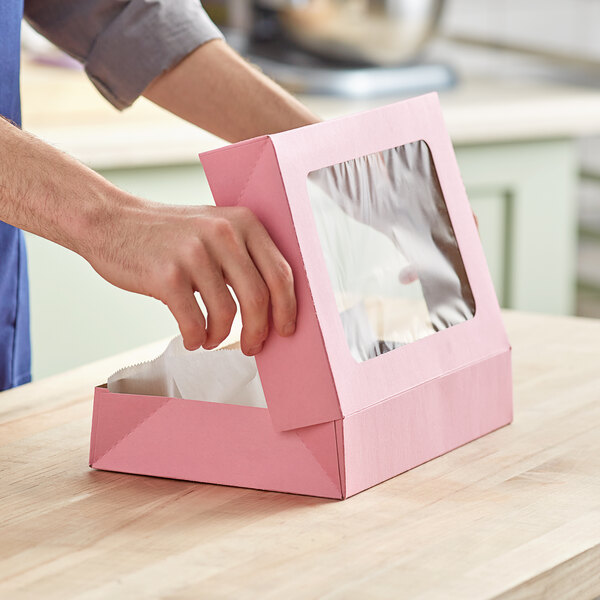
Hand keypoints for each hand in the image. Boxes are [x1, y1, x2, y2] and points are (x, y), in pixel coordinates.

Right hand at [85, 200, 296, 354]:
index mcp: (243, 222)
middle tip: (252, 346)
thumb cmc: (169, 235)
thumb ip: (244, 257)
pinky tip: (193, 338)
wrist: (112, 223)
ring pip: (228, 314)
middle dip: (259, 331)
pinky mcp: (167, 275)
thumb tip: (274, 309)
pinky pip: (195, 322)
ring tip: (211, 338)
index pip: (281, 272)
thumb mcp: (215, 230)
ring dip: (222, 336)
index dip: (288, 308)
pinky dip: (197, 338)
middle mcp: (223, 233)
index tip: (286, 330)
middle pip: (259, 297)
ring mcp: (194, 253)